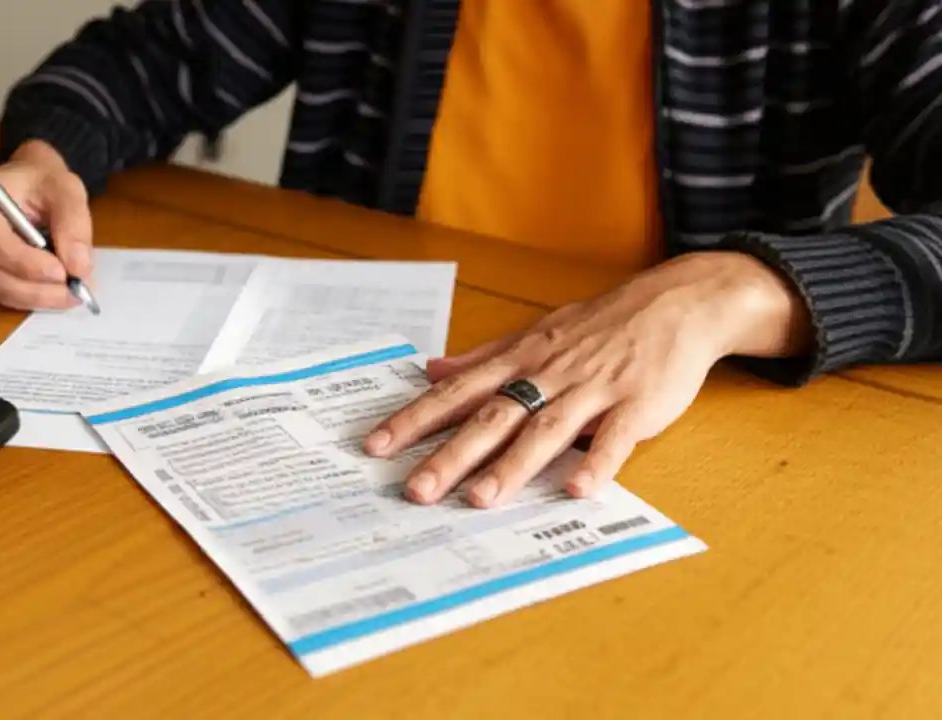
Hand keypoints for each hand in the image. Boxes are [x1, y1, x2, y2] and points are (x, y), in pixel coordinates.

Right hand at [0, 140, 93, 308]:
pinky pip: (1, 290)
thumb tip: (78, 268)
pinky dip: (30, 297)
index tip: (63, 273)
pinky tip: (55, 292)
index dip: (26, 264)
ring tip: (70, 293)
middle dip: (36, 288)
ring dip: (36, 297)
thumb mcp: (67, 189)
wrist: (28, 178)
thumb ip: (74, 225)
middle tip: (75, 292)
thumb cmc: (44, 178)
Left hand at [363, 252, 811, 506]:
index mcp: (521, 359)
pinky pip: (615, 437)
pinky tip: (577, 490)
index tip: (375, 445)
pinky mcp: (636, 404)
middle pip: (492, 416)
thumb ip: (483, 357)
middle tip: (415, 490)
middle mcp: (548, 373)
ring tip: (479, 499)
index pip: (457, 392)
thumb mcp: (535, 333)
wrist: (678, 302)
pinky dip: (598, 462)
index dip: (415, 418)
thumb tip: (430, 370)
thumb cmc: (601, 324)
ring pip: (546, 429)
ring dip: (512, 465)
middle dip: (451, 454)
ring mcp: (593, 388)